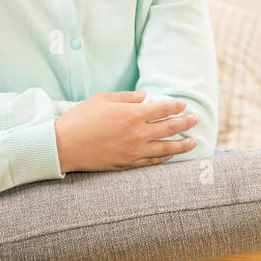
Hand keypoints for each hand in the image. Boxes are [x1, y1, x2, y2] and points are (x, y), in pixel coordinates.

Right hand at [55, 90, 199, 172]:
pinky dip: (163, 159)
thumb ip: (126, 97)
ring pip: (165, 149)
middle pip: (169, 128)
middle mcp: (137, 134)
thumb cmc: (81, 118)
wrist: (64, 146)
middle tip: (196, 120)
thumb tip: (144, 96)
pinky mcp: (127, 164)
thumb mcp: (102, 99)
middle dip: (185, 123)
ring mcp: (134, 151)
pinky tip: (170, 156)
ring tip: (193, 142)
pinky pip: (151, 162)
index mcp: (132, 114)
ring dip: (181, 145)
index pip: (162, 109)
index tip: (184, 105)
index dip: (176, 106)